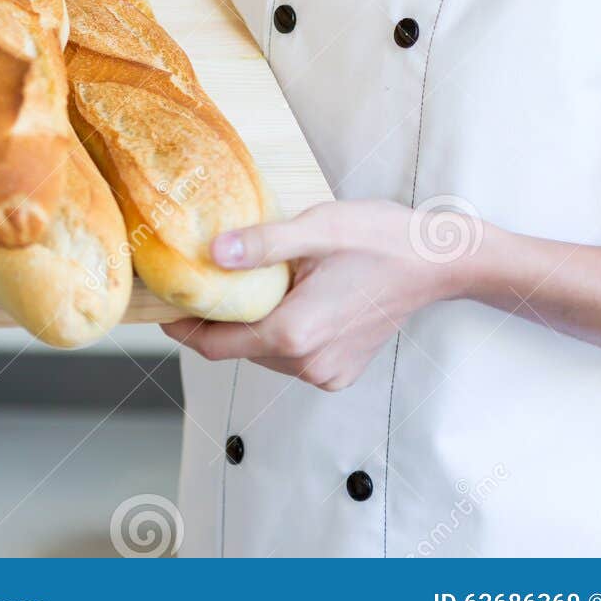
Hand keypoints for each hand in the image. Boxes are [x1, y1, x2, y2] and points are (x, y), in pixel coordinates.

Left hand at [160, 198, 486, 391]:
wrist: (438, 263)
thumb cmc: (381, 238)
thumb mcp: (318, 228)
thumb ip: (264, 244)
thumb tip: (213, 255)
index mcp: (295, 333)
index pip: (217, 345)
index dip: (184, 329)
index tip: (162, 311)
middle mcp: (307, 363)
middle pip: (240, 348)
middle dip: (223, 320)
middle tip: (209, 283)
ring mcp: (326, 373)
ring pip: (267, 353)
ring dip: (256, 323)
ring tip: (259, 283)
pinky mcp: (340, 372)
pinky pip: (293, 356)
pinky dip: (284, 332)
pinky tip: (296, 297)